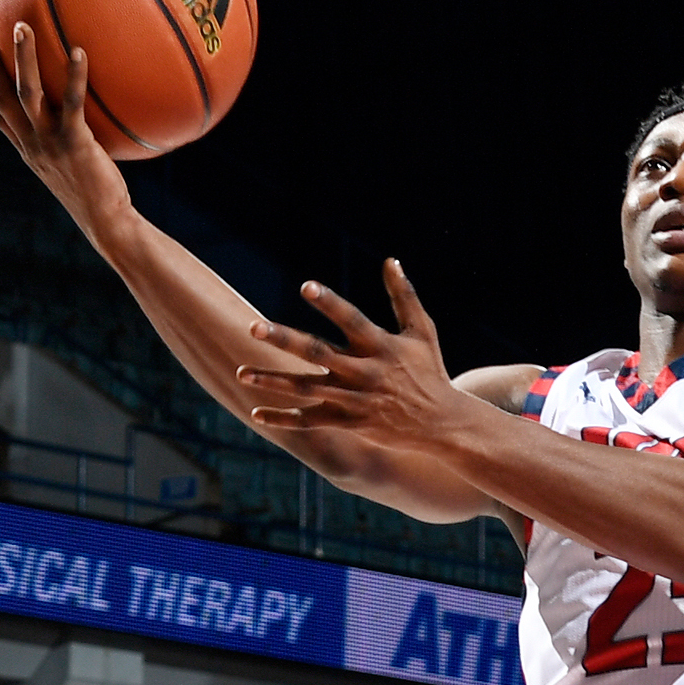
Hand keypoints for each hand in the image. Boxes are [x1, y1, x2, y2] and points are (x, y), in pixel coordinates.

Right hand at [0, 23, 131, 234]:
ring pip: (27, 94)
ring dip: (22, 59)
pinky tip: (78, 51)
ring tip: (22, 27)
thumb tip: (86, 125)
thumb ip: (70, 145)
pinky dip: (73, 76)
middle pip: (2, 98)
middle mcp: (32, 144)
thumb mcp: (74, 169)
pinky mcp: (75, 143)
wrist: (105, 221)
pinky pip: (72, 104)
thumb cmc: (97, 195)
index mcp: (28, 151)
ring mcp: (50, 143)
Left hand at [237, 260, 475, 445]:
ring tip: (242, 372)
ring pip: (306, 389)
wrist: (442, 424)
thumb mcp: (422, 332)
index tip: (305, 287)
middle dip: (284, 340)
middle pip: (318, 353)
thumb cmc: (430, 371)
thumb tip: (391, 260)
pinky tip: (257, 413)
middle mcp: (364, 372)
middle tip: (253, 326)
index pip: (351, 320)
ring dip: (273, 380)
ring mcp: (355, 399)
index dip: (329, 303)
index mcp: (381, 347)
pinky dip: (284, 419)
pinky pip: (311, 421)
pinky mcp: (350, 422)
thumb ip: (404, 296)